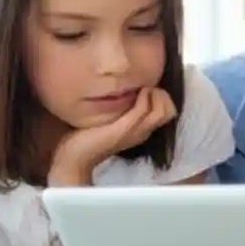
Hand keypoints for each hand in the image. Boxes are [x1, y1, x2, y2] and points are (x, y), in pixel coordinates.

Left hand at [49, 88, 176, 186]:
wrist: (74, 158)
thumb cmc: (86, 137)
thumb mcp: (109, 119)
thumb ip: (119, 108)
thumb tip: (122, 88)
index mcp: (141, 130)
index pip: (168, 111)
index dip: (162, 96)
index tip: (145, 87)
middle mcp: (143, 132)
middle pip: (170, 110)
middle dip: (161, 94)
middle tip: (144, 87)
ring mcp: (136, 131)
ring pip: (162, 110)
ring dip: (153, 94)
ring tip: (139, 89)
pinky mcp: (124, 129)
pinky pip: (144, 109)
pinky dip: (143, 96)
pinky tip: (132, 92)